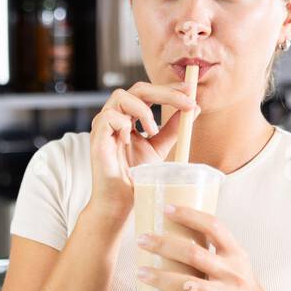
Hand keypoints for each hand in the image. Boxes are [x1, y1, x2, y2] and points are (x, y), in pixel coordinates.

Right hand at [89, 80, 199, 221]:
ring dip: (143, 110)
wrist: (121, 201)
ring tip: (153, 130)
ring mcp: (103, 127)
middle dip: (164, 92)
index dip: (168, 88)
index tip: (190, 90)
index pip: (147, 93)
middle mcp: (114, 117)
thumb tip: (194, 108)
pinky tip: (130, 140)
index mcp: (128, 117)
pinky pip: (108, 117)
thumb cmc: (135, 177)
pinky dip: (123, 125)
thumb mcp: (160, 148)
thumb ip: (174, 128)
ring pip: (121, 97)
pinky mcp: (96, 138)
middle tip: (185, 101)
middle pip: (137, 89)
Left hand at [134, 203, 281, 290]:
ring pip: (188, 285)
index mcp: (236, 255)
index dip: (190, 216)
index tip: (167, 209)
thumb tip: (180, 232)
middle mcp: (233, 273)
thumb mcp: (236, 266)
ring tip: (140, 273)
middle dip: (164, 245)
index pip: (214, 227)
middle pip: (194, 254)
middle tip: (142, 240)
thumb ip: (214, 252)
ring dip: (160, 278)